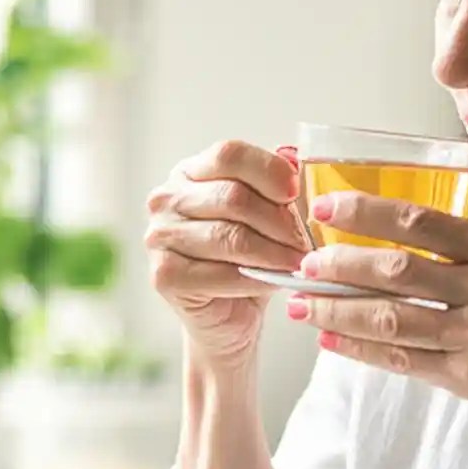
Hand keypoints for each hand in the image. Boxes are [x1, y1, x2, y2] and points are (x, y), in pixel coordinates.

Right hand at [146, 140, 307, 368]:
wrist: (228, 314)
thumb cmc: (248, 257)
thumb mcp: (266, 214)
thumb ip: (277, 185)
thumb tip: (296, 159)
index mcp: (190, 172)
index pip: (229, 154)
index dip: (268, 170)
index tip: (295, 192)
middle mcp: (166, 199)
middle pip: (234, 197)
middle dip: (280, 221)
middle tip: (307, 239)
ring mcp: (160, 237)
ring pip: (232, 237)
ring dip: (274, 252)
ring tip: (299, 261)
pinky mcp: (164, 275)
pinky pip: (223, 273)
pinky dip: (258, 278)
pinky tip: (275, 280)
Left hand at [286, 191, 467, 432]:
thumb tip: (395, 232)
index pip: (421, 222)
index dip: (367, 212)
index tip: (326, 206)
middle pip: (398, 270)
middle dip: (342, 264)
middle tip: (303, 261)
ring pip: (391, 318)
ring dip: (339, 310)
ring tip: (302, 304)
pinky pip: (402, 358)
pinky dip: (360, 349)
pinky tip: (332, 339)